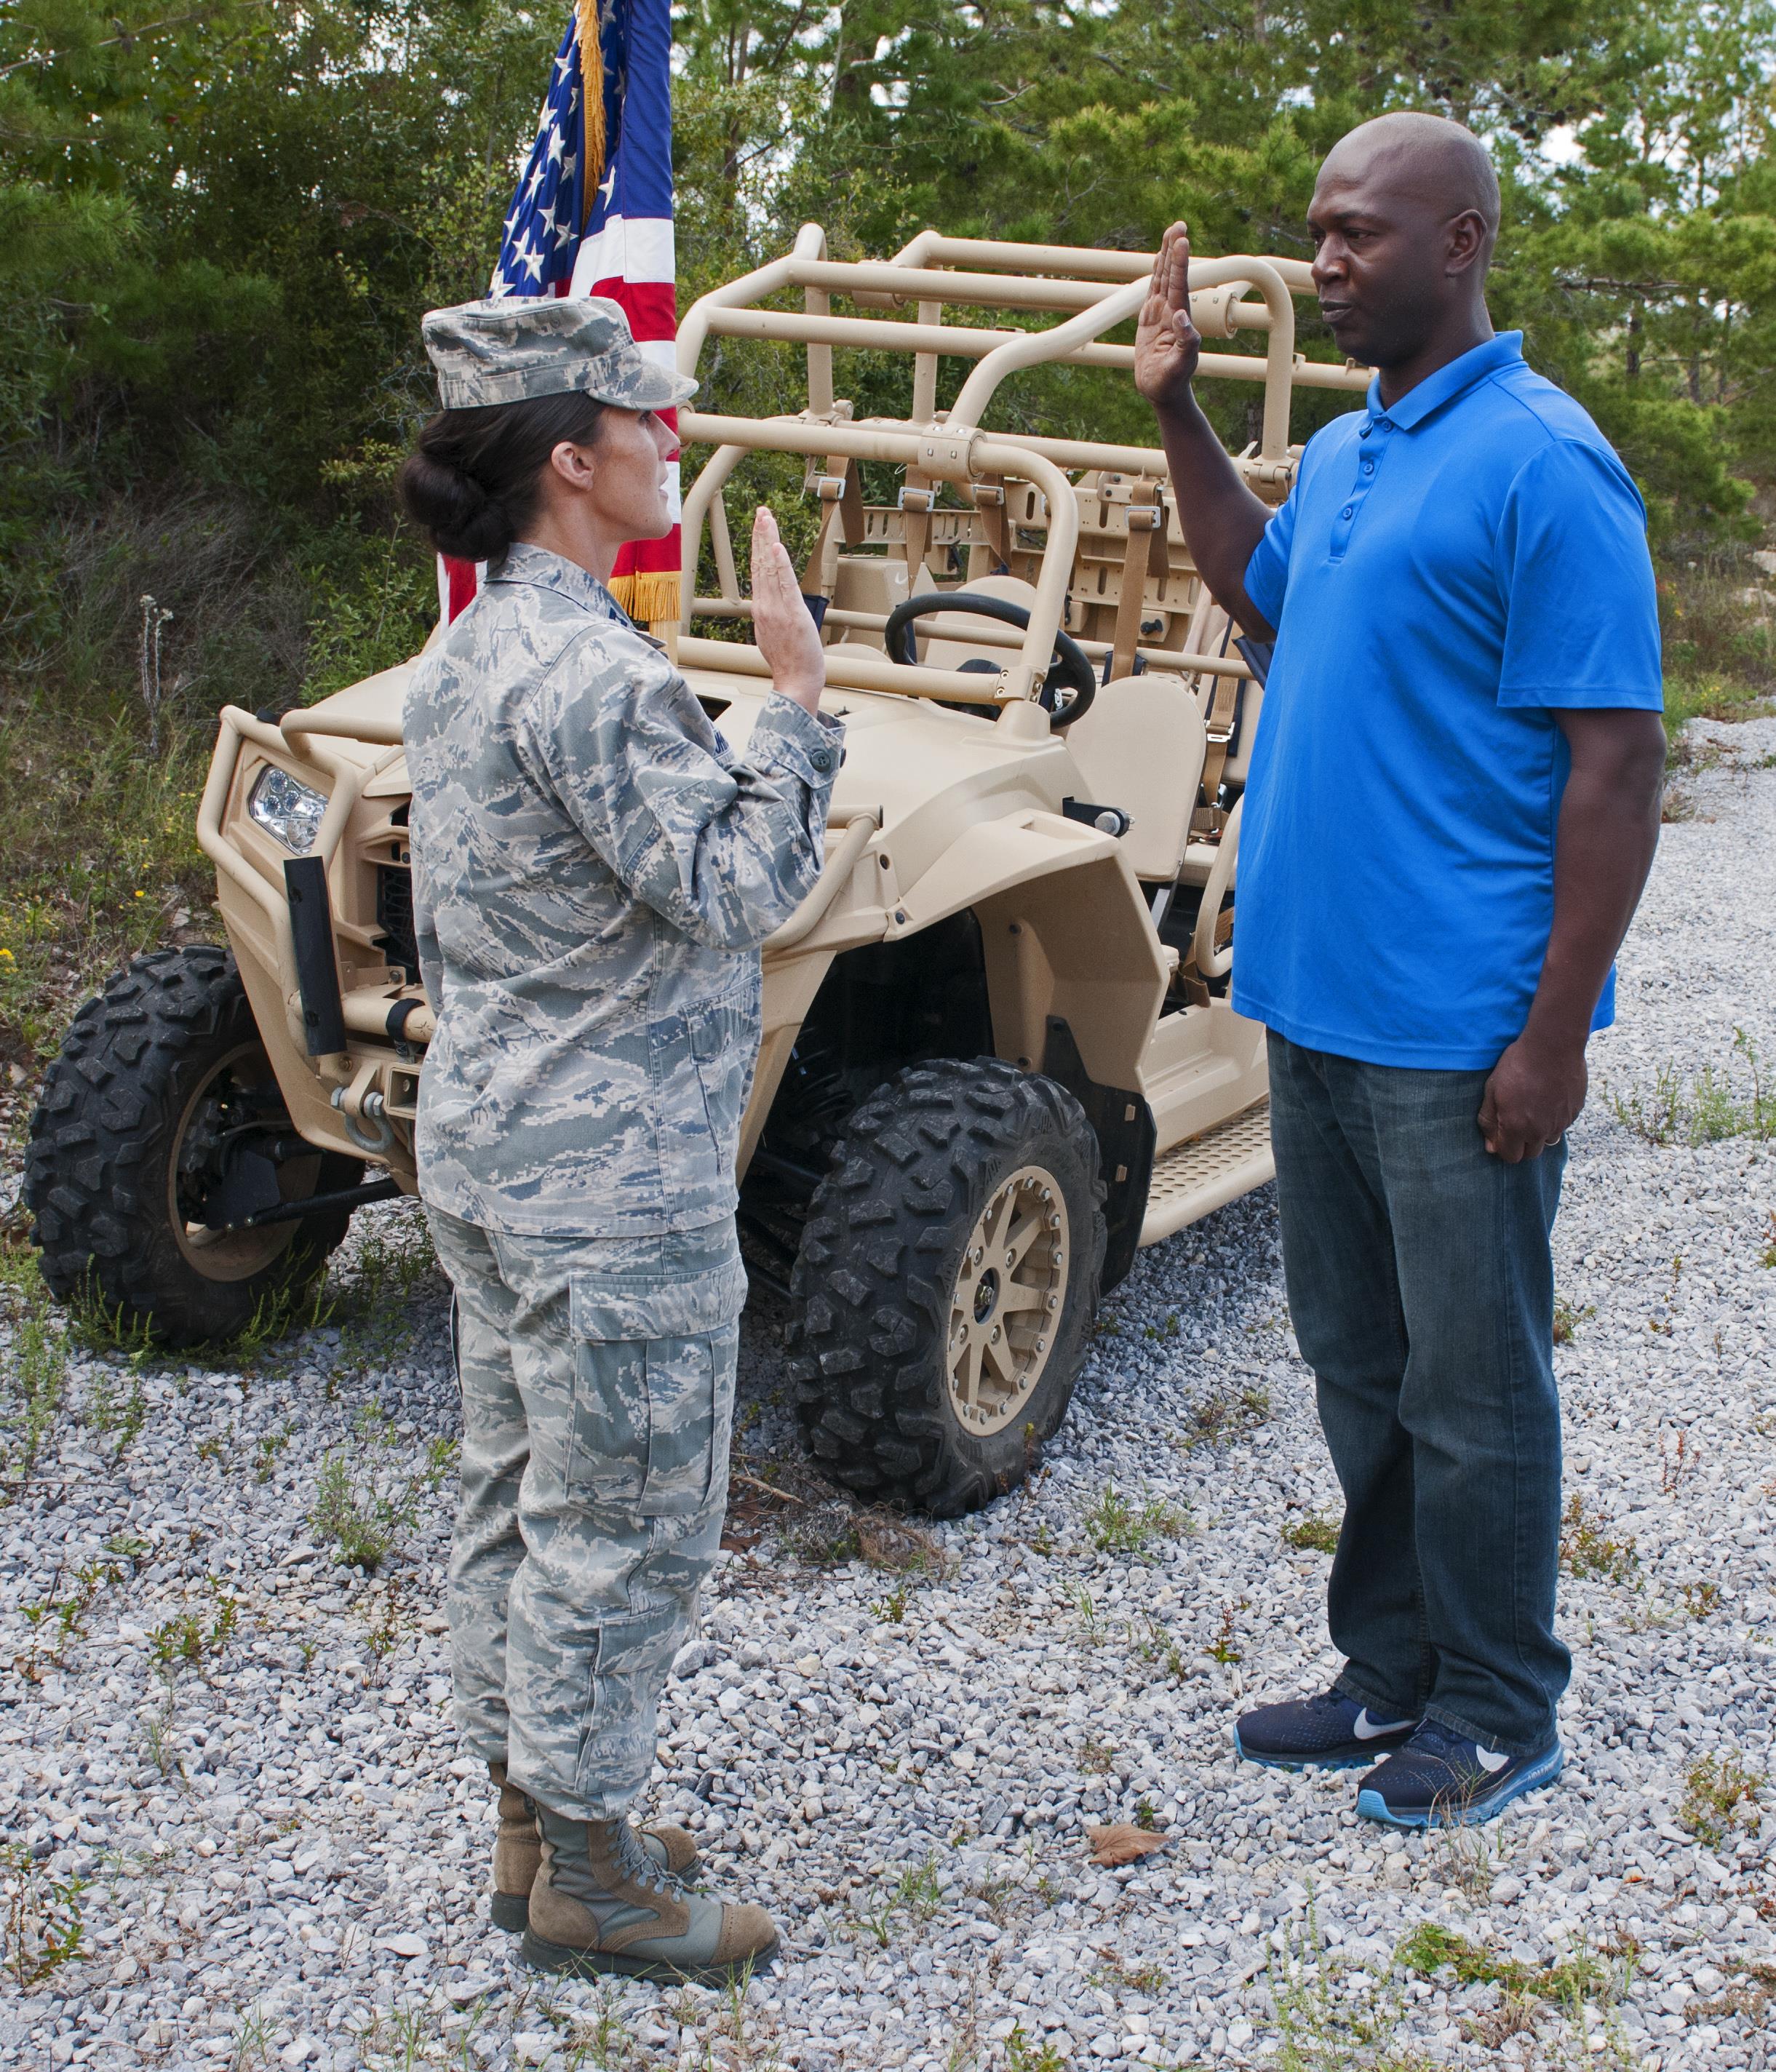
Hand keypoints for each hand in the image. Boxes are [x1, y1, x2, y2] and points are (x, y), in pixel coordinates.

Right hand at [750, 506, 824, 714]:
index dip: (758, 548)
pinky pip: (783, 583)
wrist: (794, 683)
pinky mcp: (791, 613)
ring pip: (769, 568)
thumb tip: (773, 611)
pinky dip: (779, 563)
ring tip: (766, 518)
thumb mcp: (774, 638)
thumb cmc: (789, 665)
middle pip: (760, 564)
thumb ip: (773, 619)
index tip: (760, 529)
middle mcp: (765, 606)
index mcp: (761, 611)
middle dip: (760, 535)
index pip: (758, 572)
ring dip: (767, 539)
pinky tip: (775, 545)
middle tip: (762, 512)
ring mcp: (776, 609)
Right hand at [1134, 221, 1202, 419]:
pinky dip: (1155, 274)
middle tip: (1178, 225)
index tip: (1181, 240)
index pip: (1179, 284)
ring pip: (1163, 279)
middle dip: (1175, 250)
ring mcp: (1161, 313)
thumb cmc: (1172, 380)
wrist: (1162, 391)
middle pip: (1173, 274)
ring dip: (1166, 256)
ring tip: (1171, 233)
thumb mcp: (1181, 364)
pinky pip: (1152, 291)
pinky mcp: (1150, 319)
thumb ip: (1186, 341)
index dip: (1180, 263)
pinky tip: (1157, 260)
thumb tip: (1182, 315)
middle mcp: (1172, 311)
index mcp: (1179, 318)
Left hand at [1477, 1032, 1588, 1161]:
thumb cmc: (1518, 1065)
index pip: (1510, 1157)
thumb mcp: (1492, 1090)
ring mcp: (1561, 1122)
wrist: (1553, 1046)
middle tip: (1516, 1121)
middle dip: (1521, 1144)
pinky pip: (1562, 1125)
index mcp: (1517, 1128)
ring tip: (1533, 1110)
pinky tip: (1548, 1099)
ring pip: (1548, 1141)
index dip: (1503, 1147)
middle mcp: (1541, 1131)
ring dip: (1539, 1133)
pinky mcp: (1575, 1112)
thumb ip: (1489, 1121)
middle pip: (1531, 1154)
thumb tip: (1491, 1147)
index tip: (1502, 1131)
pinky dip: (1554, 1119)